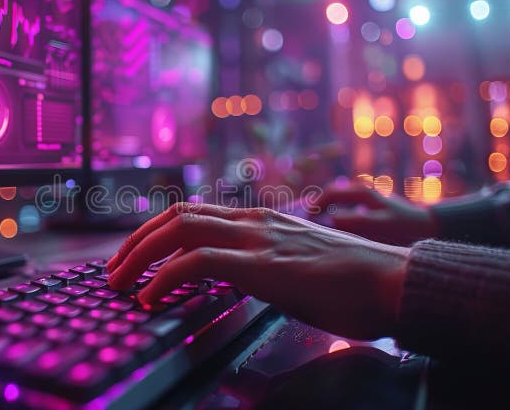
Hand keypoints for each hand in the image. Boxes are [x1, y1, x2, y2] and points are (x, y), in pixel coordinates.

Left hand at [106, 203, 408, 339]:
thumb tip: (237, 278)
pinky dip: (165, 277)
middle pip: (176, 215)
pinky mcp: (265, 265)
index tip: (136, 257)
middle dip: (136, 241)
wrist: (396, 281)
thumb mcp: (297, 266)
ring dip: (139, 256)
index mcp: (261, 220)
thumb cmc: (354, 282)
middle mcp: (254, 221)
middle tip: (113, 269)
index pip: (193, 213)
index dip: (156, 232)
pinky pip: (199, 263)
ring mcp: (258, 239)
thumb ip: (265, 264)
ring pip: (179, 231)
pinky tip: (150, 297)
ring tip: (118, 282)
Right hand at [311, 184, 438, 245]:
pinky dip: (335, 220)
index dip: (313, 207)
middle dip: (315, 209)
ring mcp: (365, 200)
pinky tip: (335, 236)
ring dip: (324, 215)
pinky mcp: (369, 210)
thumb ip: (356, 221)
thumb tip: (330, 220)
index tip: (304, 222)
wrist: (431, 226)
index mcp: (361, 193)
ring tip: (316, 232)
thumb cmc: (406, 225)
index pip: (329, 194)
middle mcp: (361, 192)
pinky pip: (345, 211)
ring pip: (336, 204)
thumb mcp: (381, 224)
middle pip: (330, 196)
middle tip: (304, 226)